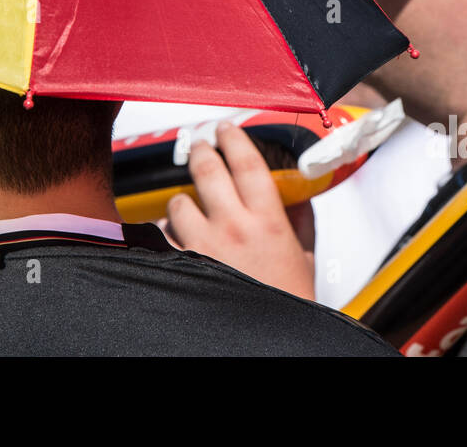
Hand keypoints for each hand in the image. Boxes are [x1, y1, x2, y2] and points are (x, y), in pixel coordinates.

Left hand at [161, 121, 316, 299]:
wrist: (269, 340)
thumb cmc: (287, 302)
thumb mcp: (304, 256)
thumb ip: (301, 220)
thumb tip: (299, 194)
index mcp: (268, 220)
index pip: (247, 161)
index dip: (234, 136)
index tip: (227, 127)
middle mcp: (234, 227)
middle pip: (209, 169)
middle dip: (201, 150)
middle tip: (200, 144)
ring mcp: (204, 246)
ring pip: (179, 201)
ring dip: (182, 200)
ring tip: (188, 206)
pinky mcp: (183, 266)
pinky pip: (162, 235)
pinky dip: (165, 233)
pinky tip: (174, 238)